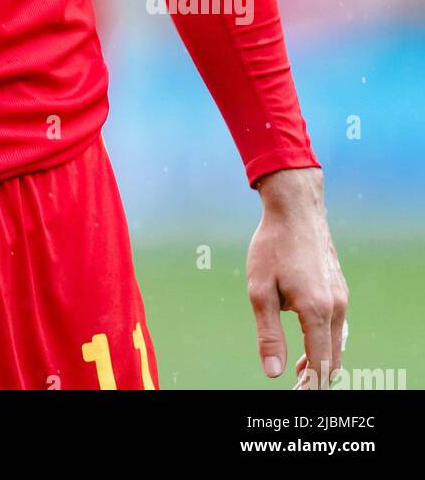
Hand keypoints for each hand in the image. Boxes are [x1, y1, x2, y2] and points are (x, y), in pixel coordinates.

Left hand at [246, 167, 348, 388]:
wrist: (295, 209)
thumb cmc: (272, 247)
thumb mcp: (260, 291)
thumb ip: (269, 334)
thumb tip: (273, 372)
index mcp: (316, 311)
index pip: (320, 364)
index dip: (310, 385)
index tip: (295, 393)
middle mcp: (336, 307)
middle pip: (334, 357)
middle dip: (317, 377)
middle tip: (297, 386)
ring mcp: (341, 296)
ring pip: (337, 341)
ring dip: (322, 358)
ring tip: (300, 369)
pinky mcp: (340, 287)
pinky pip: (337, 323)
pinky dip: (325, 338)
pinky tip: (309, 337)